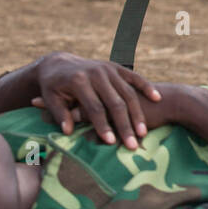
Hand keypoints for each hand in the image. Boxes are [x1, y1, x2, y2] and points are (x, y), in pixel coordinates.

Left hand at [23, 52, 166, 148]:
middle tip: (132, 145)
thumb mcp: (51, 99)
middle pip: (115, 103)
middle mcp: (96, 73)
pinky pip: (135, 77)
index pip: (94, 108)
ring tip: (143, 133)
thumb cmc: (52, 86)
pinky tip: (156, 98)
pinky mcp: (117, 67)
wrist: (56, 63)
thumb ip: (60, 114)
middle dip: (124, 126)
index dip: (103, 126)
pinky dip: (146, 86)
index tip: (110, 142)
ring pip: (127, 94)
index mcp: (79, 81)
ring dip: (137, 114)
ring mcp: (108, 69)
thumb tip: (67, 132)